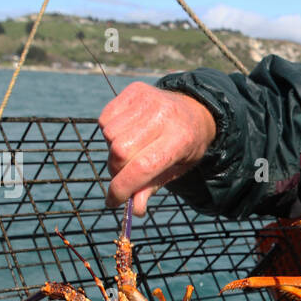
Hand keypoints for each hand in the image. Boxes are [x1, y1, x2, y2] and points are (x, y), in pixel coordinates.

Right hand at [99, 82, 216, 214]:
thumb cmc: (184, 146)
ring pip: (109, 135)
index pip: (142, 167)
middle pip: (121, 151)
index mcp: (180, 139)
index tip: (113, 201)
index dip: (123, 187)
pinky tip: (126, 133)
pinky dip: (109, 132)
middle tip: (124, 175)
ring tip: (130, 151)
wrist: (195, 110)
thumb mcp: (177, 169)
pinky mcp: (134, 90)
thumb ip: (152, 187)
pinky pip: (105, 118)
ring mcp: (148, 99)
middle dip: (117, 170)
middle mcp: (164, 116)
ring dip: (113, 150)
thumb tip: (134, 210)